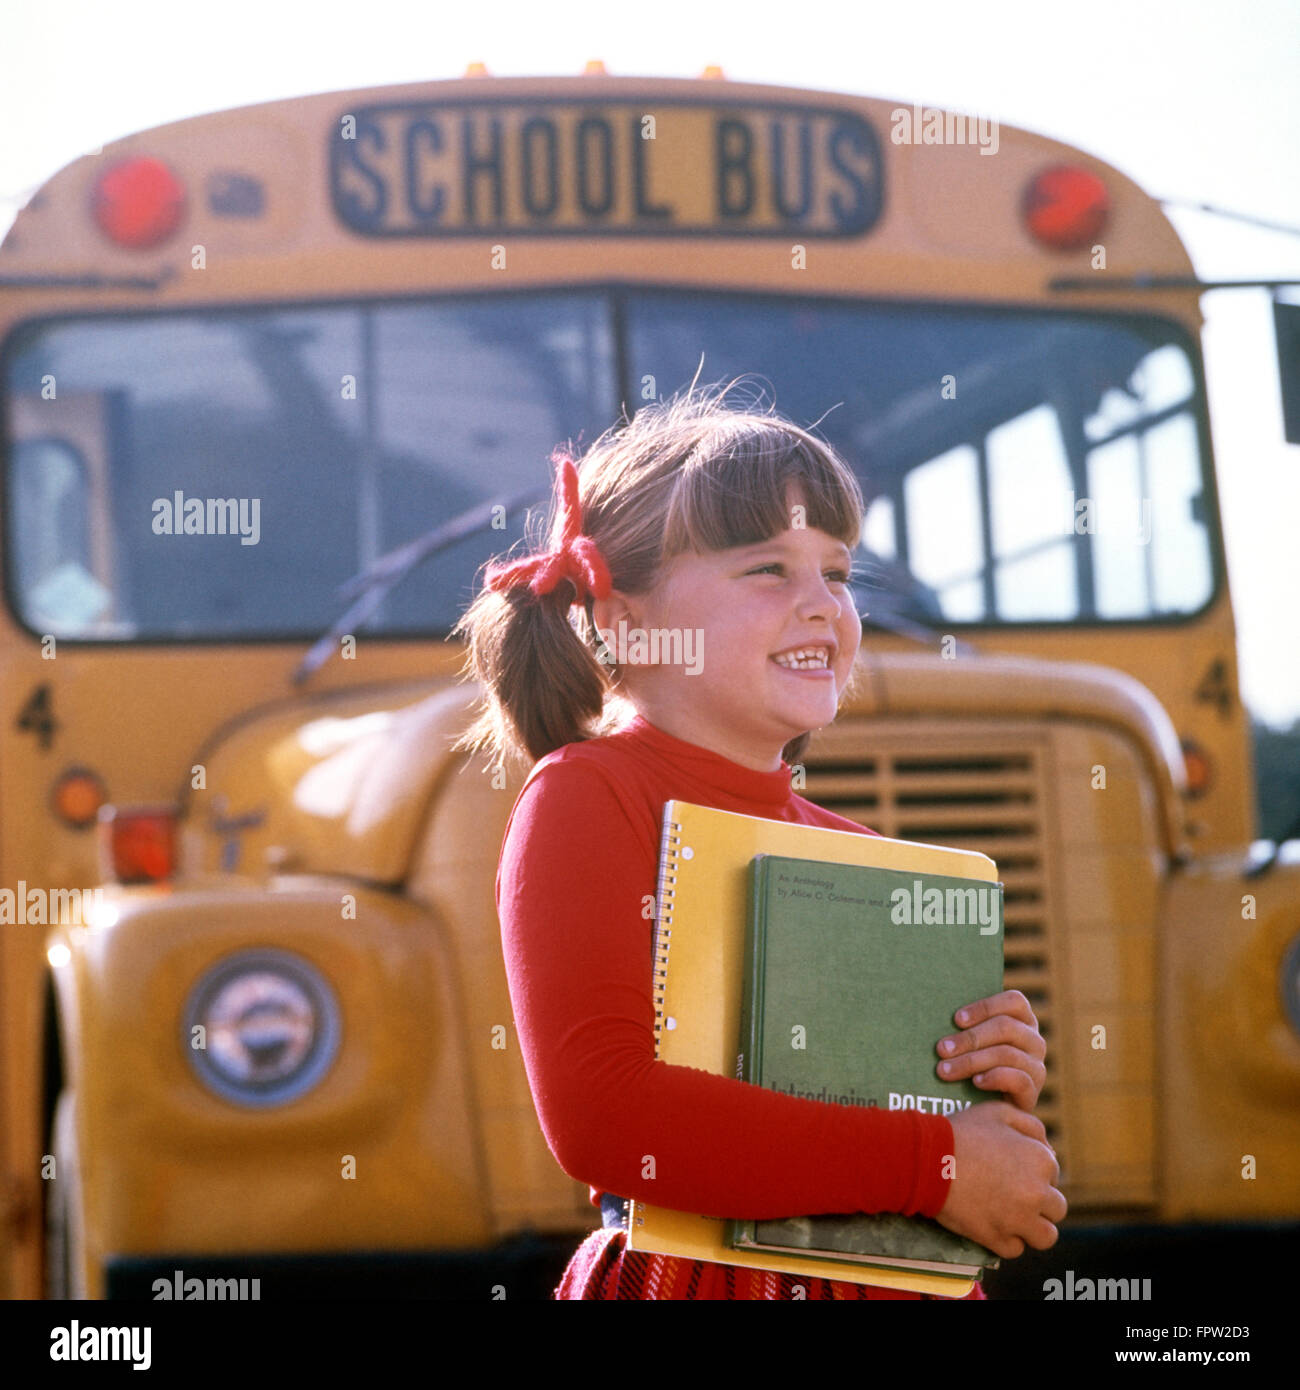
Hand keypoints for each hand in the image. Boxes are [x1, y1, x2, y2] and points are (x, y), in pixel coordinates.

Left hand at [935, 989, 1045, 1111]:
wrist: (992, 1107)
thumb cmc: (974, 1063)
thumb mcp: (973, 1041)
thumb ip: (965, 1026)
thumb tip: (935, 1012)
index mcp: (1022, 1019)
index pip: (1014, 1001)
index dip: (985, 1007)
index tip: (957, 1019)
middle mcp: (1034, 1040)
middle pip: (1005, 1027)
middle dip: (970, 1038)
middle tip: (941, 1049)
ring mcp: (1036, 1066)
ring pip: (1007, 1054)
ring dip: (971, 1061)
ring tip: (945, 1070)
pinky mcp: (1033, 1091)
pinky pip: (1017, 1079)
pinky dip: (993, 1078)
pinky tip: (975, 1082)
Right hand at [935, 1102, 1065, 1258]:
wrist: (927, 1159)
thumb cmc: (962, 1132)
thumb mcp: (998, 1112)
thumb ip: (1031, 1125)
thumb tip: (1050, 1149)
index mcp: (1041, 1160)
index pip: (1054, 1174)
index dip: (1036, 1172)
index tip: (1015, 1171)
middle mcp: (1038, 1193)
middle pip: (1056, 1208)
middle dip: (1041, 1203)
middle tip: (1016, 1195)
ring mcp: (1019, 1219)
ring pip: (1046, 1236)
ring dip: (1033, 1227)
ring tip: (1013, 1217)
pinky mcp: (998, 1239)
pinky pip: (1015, 1248)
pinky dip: (1006, 1239)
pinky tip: (993, 1224)